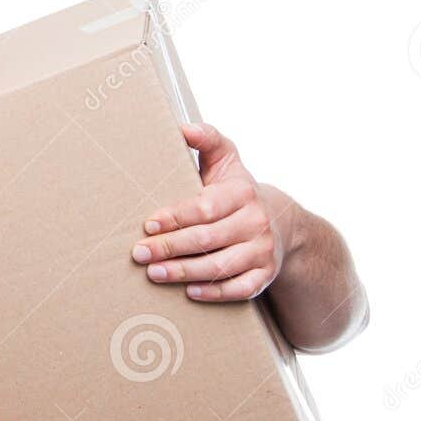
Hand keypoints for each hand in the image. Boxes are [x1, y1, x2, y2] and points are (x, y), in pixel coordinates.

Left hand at [130, 122, 286, 300]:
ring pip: (220, 266)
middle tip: (138, 253)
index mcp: (242, 193)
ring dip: (184, 272)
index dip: (175, 217)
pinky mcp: (265, 275)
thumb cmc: (237, 190)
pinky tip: (189, 292)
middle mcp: (256, 222)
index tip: (148, 224)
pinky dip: (215, 293)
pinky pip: (240, 289)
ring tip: (153, 273)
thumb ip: (207, 140)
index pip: (205, 207)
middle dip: (170, 247)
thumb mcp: (226, 160)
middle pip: (208, 239)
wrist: (281, 222)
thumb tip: (181, 128)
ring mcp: (262, 250)